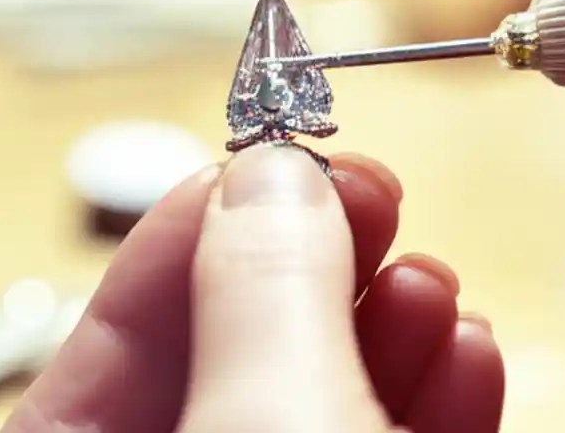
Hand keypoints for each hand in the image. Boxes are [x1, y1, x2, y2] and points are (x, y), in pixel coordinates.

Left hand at [2, 145, 504, 431]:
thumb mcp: (274, 421)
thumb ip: (263, 292)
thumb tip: (268, 172)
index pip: (96, 354)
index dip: (179, 241)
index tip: (259, 158)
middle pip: (231, 364)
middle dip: (311, 271)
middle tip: (369, 194)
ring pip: (325, 405)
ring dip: (394, 334)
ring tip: (432, 284)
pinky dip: (441, 401)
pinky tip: (468, 351)